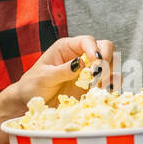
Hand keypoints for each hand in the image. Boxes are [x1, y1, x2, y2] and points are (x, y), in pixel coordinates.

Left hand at [0, 35, 116, 143]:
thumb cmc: (33, 85)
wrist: (29, 103)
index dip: (94, 49)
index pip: (87, 41)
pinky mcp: (92, 85)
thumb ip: (62, 70)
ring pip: (111, 63)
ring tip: (102, 86)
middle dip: (107, 59)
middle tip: (100, 75)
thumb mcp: (44, 77)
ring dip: (111, 73)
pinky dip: (113, 84)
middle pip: (105, 47)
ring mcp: (88, 70)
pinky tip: (107, 91)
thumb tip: (81, 63)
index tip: (95, 63)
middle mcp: (80, 55)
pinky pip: (110, 81)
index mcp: (67, 48)